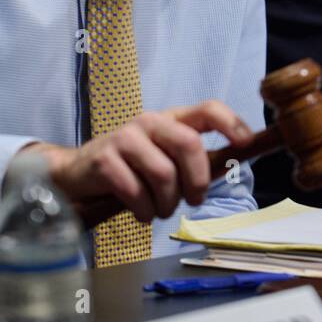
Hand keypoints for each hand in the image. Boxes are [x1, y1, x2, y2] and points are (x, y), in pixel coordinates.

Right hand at [26, 101, 253, 222]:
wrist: (76, 174)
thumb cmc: (130, 169)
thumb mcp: (162, 158)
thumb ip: (192, 159)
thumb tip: (231, 165)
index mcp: (170, 120)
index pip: (207, 109)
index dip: (231, 123)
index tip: (245, 142)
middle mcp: (150, 122)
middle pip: (189, 145)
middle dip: (197, 181)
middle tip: (193, 200)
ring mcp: (125, 138)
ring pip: (164, 175)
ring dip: (167, 203)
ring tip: (159, 209)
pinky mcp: (105, 159)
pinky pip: (137, 192)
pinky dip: (144, 211)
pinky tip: (140, 212)